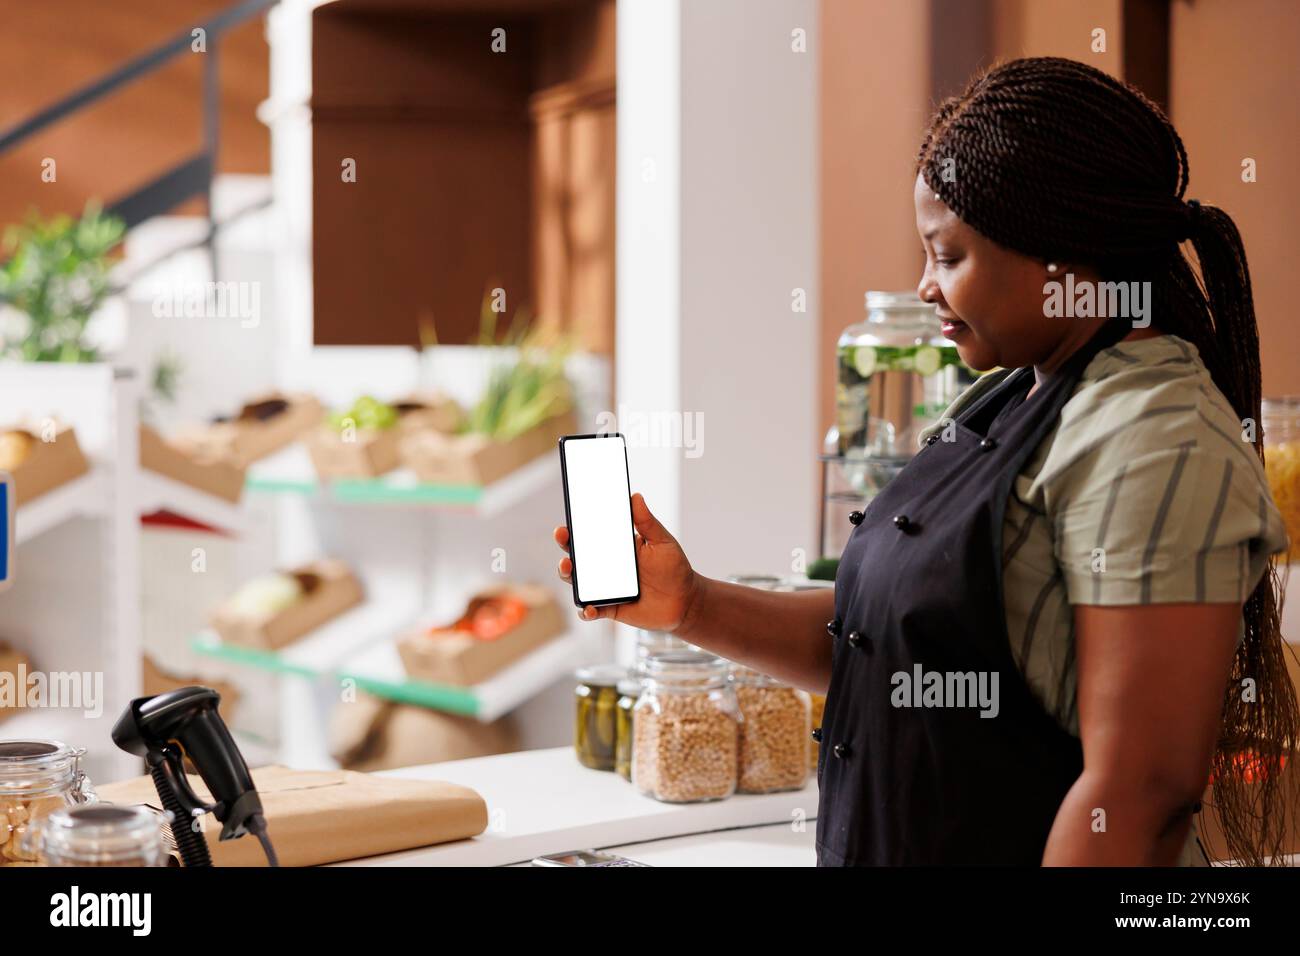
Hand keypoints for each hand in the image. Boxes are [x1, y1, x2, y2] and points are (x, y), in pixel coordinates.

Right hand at [554, 492, 699, 631]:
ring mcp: (605, 588)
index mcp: (616, 547)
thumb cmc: (674, 569)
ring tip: (567, 567)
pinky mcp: (610, 608)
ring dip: (567, 574)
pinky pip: (591, 610)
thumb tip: (635, 496)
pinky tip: (589, 608)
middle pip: (577, 554)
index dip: (576, 524)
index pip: (590, 533)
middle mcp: (605, 566)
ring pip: (578, 581)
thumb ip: (647, 522)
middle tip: (562, 535)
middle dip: (565, 544)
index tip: (570, 514)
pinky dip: (586, 610)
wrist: (685, 601)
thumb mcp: (662, 542)